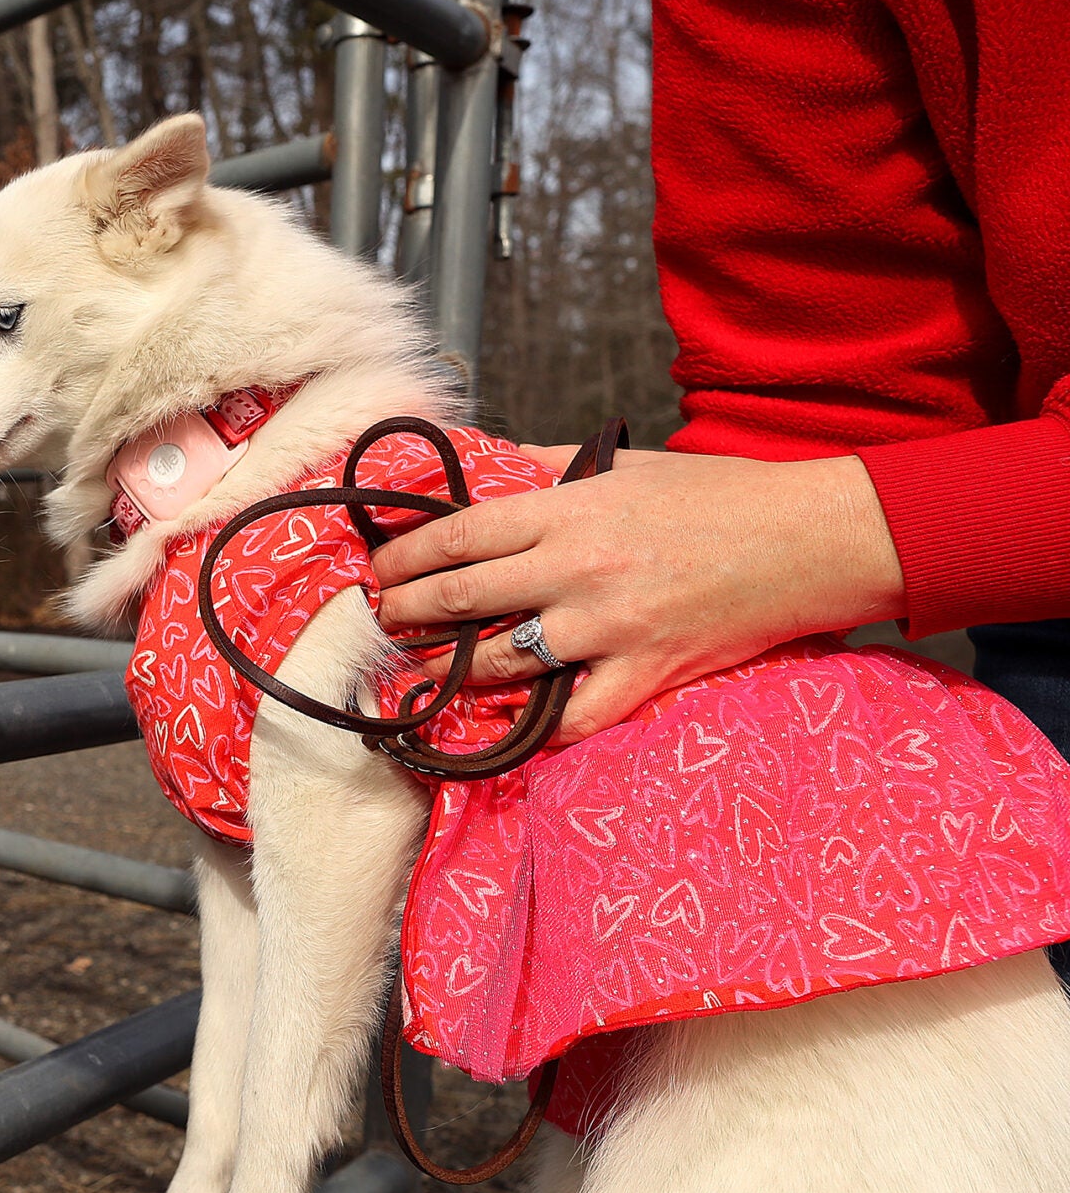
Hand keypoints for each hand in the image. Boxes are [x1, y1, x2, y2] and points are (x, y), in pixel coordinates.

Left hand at [370, 449, 905, 739]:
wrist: (810, 539)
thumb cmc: (719, 495)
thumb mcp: (625, 465)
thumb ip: (548, 467)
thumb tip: (486, 466)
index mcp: (569, 512)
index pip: (458, 535)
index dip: (406, 557)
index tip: (381, 571)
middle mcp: (578, 571)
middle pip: (462, 597)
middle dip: (409, 613)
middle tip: (386, 620)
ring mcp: (611, 628)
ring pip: (502, 660)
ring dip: (455, 669)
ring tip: (430, 669)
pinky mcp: (647, 673)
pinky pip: (574, 716)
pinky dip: (538, 726)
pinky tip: (510, 725)